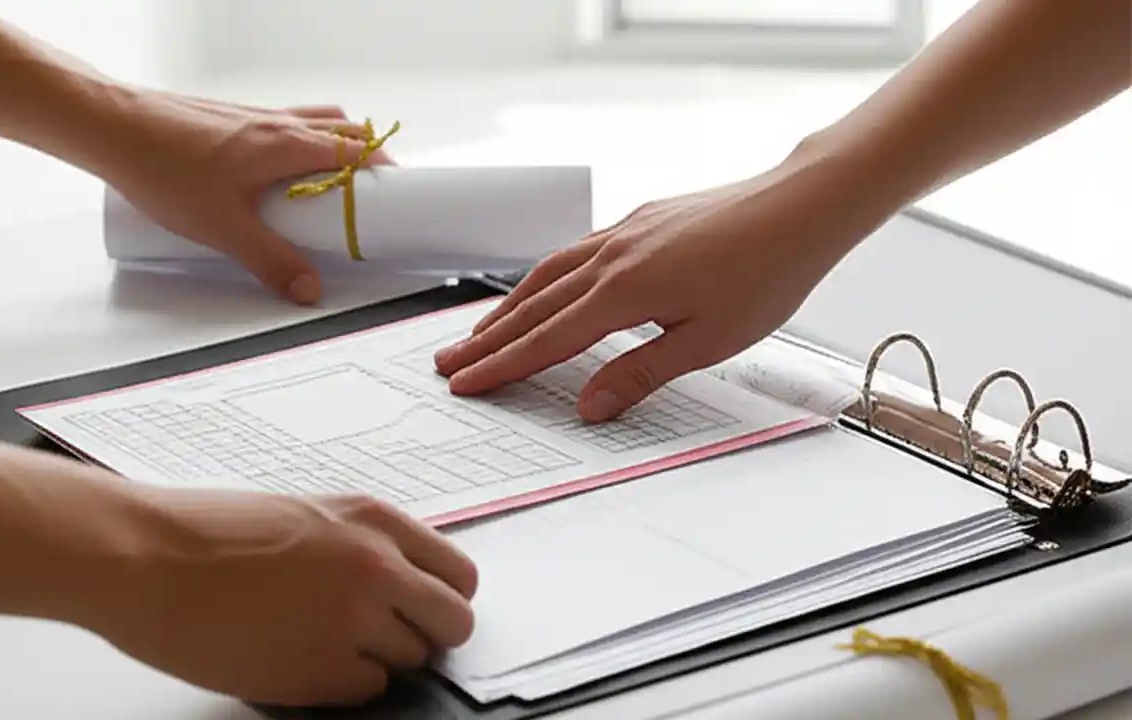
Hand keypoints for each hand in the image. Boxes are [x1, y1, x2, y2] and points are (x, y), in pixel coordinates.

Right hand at [97, 490, 477, 706]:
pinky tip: (298, 657)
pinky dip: (342, 685)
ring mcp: (351, 624)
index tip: (422, 608)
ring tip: (318, 638)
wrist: (142, 557)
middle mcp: (376, 569)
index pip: (460, 574)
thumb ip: (364, 546)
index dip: (442, 597)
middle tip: (385, 636)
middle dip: (428, 635)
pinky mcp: (318, 674)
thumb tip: (404, 586)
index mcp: (373, 521)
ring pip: (410, 662)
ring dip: (377, 659)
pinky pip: (365, 692)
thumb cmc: (205, 531)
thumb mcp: (307, 515)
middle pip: (454, 624)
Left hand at [98, 91, 389, 304]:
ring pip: (318, 122)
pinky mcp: (234, 120)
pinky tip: (282, 174)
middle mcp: (279, 122)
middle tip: (371, 201)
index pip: (360, 152)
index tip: (400, 201)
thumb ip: (271, 261)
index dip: (386, 175)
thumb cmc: (164, 168)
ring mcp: (257, 117)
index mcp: (288, 144)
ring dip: (337, 148)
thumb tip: (308, 290)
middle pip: (347, 132)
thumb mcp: (224, 229)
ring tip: (333, 188)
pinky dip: (303, 143)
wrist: (112, 129)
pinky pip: (287, 124)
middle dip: (368, 163)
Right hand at [433, 154, 887, 421]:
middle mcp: (612, 258)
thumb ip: (640, 373)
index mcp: (625, 293)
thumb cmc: (766, 274)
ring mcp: (623, 234)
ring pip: (547, 273)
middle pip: (534, 306)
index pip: (548, 340)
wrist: (800, 206)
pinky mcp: (639, 220)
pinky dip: (544, 276)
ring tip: (482, 331)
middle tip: (448, 362)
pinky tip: (544, 286)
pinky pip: (574, 252)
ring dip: (509, 306)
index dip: (502, 367)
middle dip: (487, 339)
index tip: (466, 384)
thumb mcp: (707, 342)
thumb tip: (589, 407)